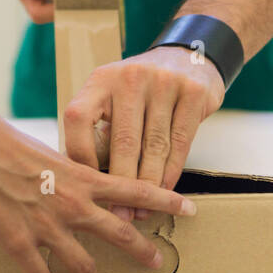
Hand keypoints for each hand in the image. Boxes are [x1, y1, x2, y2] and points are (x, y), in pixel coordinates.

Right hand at [0, 102, 196, 272]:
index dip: (165, 200)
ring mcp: (48, 226)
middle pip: (121, 232)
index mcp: (82, 177)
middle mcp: (73, 204)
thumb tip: (77, 183)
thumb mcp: (49, 155)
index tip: (190, 209)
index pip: (135, 190)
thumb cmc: (6, 143)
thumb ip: (69, 173)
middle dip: (142, 250)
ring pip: (83, 264)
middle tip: (157, 262)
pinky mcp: (19, 241)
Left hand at [62, 45, 225, 215]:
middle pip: (122, 141)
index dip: (79, 155)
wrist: (187, 57)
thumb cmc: (139, 91)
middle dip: (120, 184)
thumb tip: (86, 184)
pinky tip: (164, 191)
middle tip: (117, 215)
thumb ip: (99, 130)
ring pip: (154, 146)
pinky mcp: (193, 93)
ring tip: (141, 210)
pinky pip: (180, 142)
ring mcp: (164, 82)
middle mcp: (130, 77)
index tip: (84, 183)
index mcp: (100, 79)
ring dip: (148, 185)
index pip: (78, 119)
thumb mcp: (112, 97)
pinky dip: (171, 172)